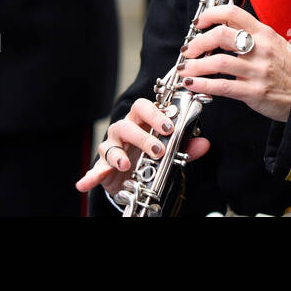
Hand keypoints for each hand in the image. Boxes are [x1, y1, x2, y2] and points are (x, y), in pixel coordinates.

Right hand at [76, 98, 210, 196]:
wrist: (135, 177)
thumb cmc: (150, 155)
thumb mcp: (171, 152)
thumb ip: (186, 147)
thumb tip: (203, 143)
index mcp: (141, 122)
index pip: (144, 107)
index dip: (155, 114)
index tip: (169, 126)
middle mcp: (124, 130)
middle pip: (127, 124)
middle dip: (142, 136)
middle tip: (158, 150)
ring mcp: (112, 147)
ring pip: (111, 143)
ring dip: (119, 154)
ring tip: (127, 164)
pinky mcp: (103, 166)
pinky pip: (95, 169)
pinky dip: (91, 176)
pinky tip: (86, 183)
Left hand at [177, 4, 290, 122]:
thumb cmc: (287, 68)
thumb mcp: (273, 42)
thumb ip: (250, 33)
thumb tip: (222, 26)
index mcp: (263, 33)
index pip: (232, 14)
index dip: (210, 15)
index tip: (198, 23)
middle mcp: (259, 48)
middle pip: (220, 36)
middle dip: (198, 43)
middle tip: (188, 50)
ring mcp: (257, 70)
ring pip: (217, 62)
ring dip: (195, 66)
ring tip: (184, 69)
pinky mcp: (253, 91)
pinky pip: (222, 86)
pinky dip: (203, 84)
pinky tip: (192, 84)